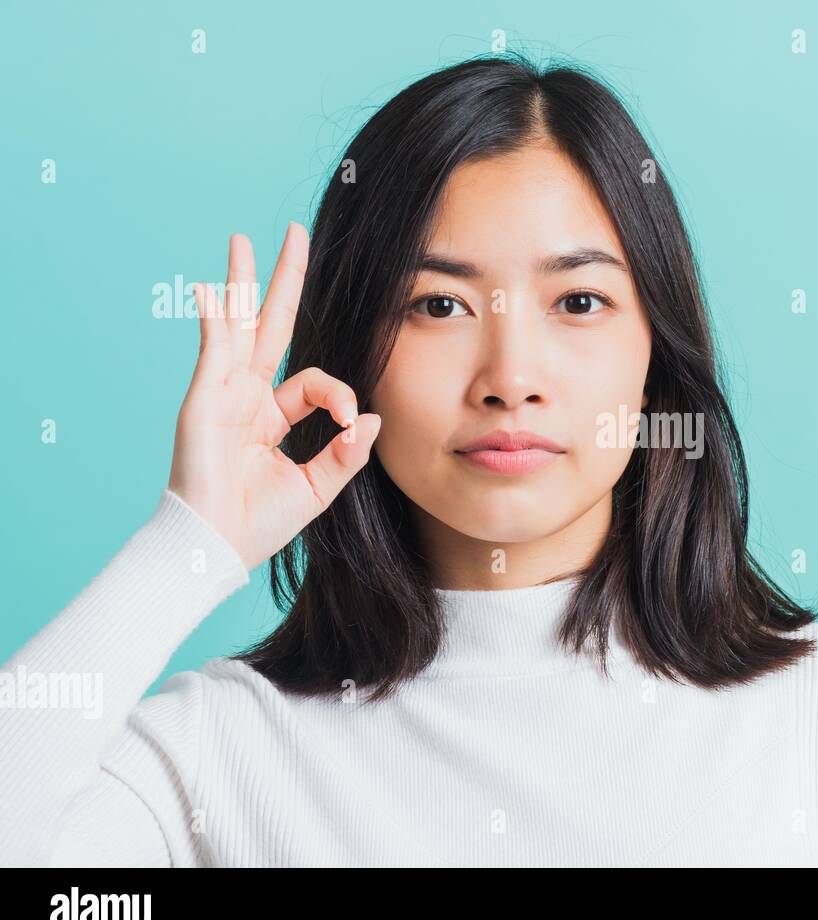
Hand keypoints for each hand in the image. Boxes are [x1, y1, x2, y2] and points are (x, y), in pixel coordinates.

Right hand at [166, 223, 380, 570]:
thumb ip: (347, 453)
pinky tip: (214, 290)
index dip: (340, 396)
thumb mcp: (318, 487)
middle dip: (283, 281)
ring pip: (238, 325)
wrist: (217, 547)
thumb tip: (374, 419)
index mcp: (273, 415)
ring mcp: (223, 393)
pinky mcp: (203, 400)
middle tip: (294, 234)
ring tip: (244, 240)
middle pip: (271, 326)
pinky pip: (213, 351)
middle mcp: (247, 396)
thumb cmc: (260, 523)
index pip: (315, 383)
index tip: (351, 422)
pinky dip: (215, 321)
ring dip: (242, 282)